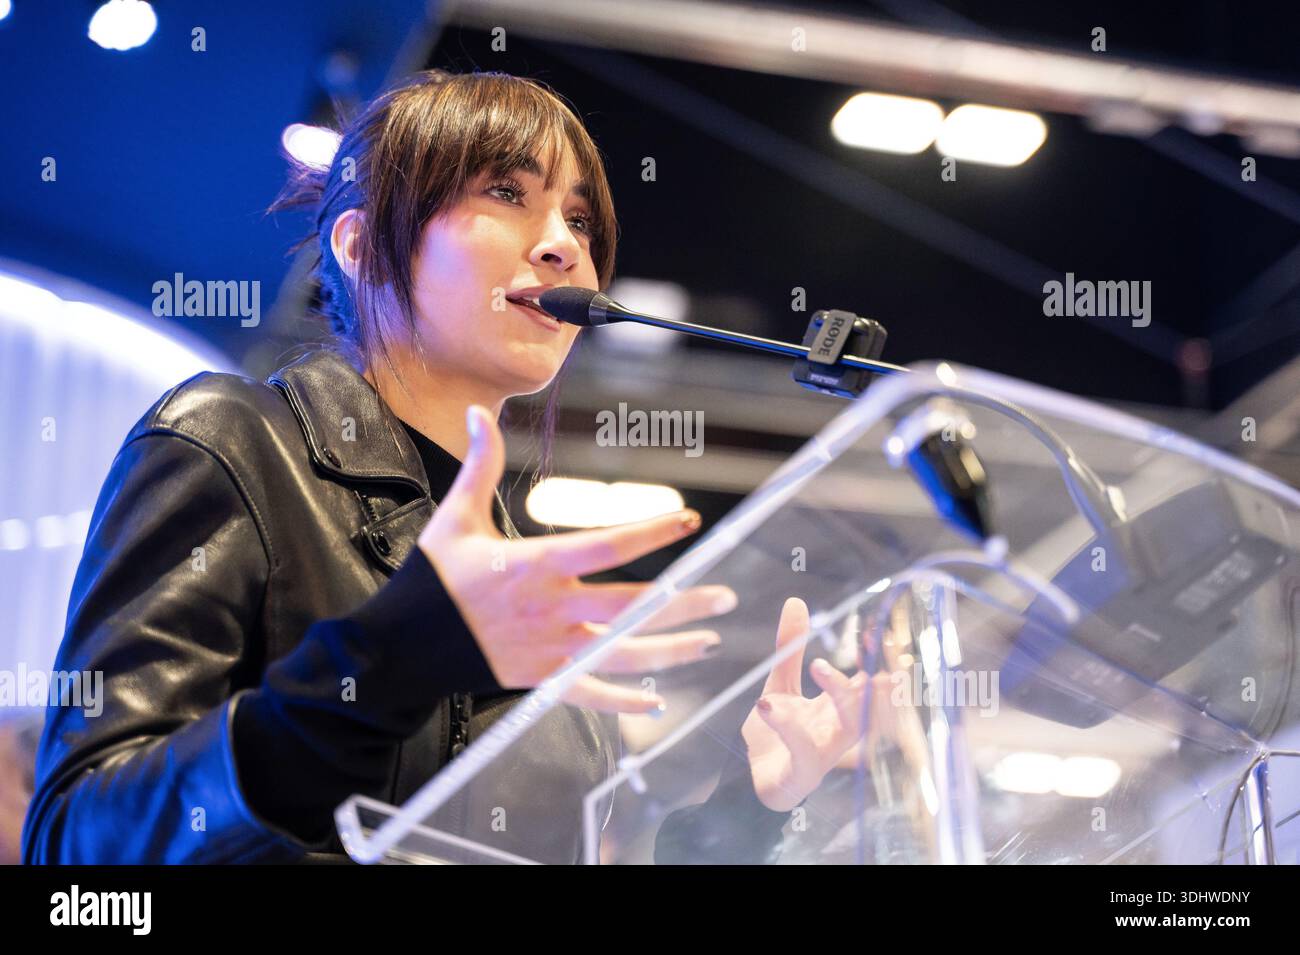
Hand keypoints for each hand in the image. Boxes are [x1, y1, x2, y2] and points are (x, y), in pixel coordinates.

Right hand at [418, 405, 734, 714]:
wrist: (398, 647)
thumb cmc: (431, 579)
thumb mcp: (455, 516)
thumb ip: (480, 465)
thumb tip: (477, 412)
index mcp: (535, 565)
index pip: (608, 546)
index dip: (652, 531)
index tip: (687, 519)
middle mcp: (551, 609)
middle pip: (630, 605)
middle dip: (682, 600)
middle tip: (725, 596)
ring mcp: (548, 649)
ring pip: (621, 653)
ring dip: (670, 650)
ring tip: (708, 642)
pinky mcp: (538, 680)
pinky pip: (588, 694)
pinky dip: (622, 700)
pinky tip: (655, 701)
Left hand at [743, 597, 884, 811]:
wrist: (754, 780)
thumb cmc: (777, 736)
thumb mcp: (780, 685)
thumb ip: (790, 648)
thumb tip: (796, 601)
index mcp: (838, 709)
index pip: (869, 683)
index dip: (879, 660)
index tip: (878, 633)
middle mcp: (838, 730)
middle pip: (872, 704)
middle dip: (879, 681)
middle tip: (873, 652)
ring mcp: (824, 752)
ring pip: (849, 725)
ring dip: (840, 695)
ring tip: (818, 666)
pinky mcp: (802, 772)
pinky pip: (802, 748)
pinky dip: (787, 726)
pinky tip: (767, 705)